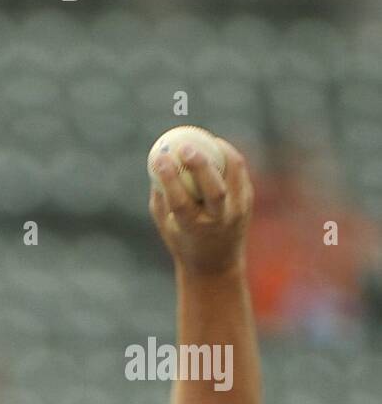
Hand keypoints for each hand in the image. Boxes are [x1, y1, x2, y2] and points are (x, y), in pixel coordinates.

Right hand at [149, 135, 253, 276]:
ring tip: (204, 139)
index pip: (180, 200)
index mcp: (193, 229)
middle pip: (213, 188)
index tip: (159, 158)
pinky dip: (227, 156)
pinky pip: (238, 171)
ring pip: (233, 174)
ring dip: (219, 153)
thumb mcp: (166, 226)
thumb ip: (160, 199)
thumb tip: (156, 165)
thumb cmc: (183, 241)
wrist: (217, 264)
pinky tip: (215, 146)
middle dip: (199, 165)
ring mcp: (237, 210)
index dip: (169, 178)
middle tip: (185, 146)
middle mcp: (219, 220)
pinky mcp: (248, 201)